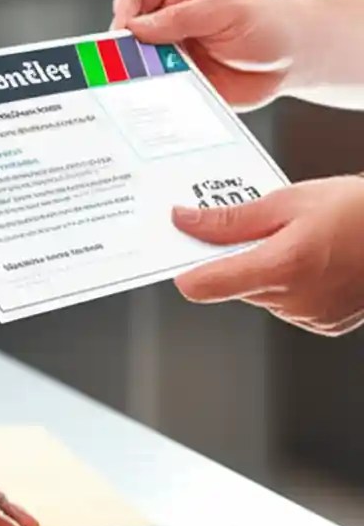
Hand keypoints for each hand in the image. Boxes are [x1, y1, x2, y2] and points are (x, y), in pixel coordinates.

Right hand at [110, 0, 301, 109]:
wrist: (290, 61)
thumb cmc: (268, 23)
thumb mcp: (227, 9)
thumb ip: (182, 17)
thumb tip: (138, 27)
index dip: (125, 11)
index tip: (127, 32)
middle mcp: (167, 20)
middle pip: (126, 31)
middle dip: (126, 49)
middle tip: (134, 63)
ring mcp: (169, 52)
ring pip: (135, 63)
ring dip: (140, 74)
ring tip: (156, 80)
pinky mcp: (176, 80)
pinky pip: (153, 89)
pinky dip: (153, 95)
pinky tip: (164, 95)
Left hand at [172, 176, 363, 335]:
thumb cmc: (361, 211)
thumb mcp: (290, 200)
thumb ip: (232, 219)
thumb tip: (184, 222)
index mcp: (282, 267)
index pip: (204, 284)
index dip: (186, 268)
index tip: (180, 251)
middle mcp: (294, 299)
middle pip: (232, 285)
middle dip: (236, 258)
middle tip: (262, 228)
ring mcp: (311, 316)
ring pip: (259, 294)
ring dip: (265, 271)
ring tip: (301, 240)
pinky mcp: (324, 325)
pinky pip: (287, 305)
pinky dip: (291, 285)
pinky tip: (317, 260)